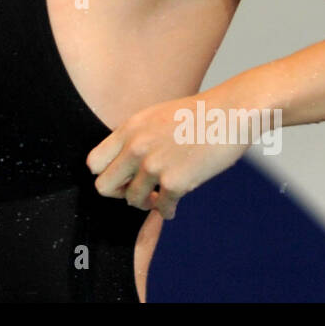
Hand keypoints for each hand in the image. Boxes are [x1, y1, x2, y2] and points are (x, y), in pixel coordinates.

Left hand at [86, 95, 252, 218]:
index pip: (94, 162)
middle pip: (104, 187)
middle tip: (137, 191)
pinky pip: (162, 209)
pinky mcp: (176, 182)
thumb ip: (135, 137)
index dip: (106, 173)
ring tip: (159, 197)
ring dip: (146, 203)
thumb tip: (123, 163)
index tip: (121, 177)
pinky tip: (174, 205)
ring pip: (132, 201)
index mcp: (129, 129)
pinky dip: (168, 211)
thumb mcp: (155, 116)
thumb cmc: (197, 115)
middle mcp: (136, 147)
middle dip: (120, 193)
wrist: (230, 114)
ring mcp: (154, 165)